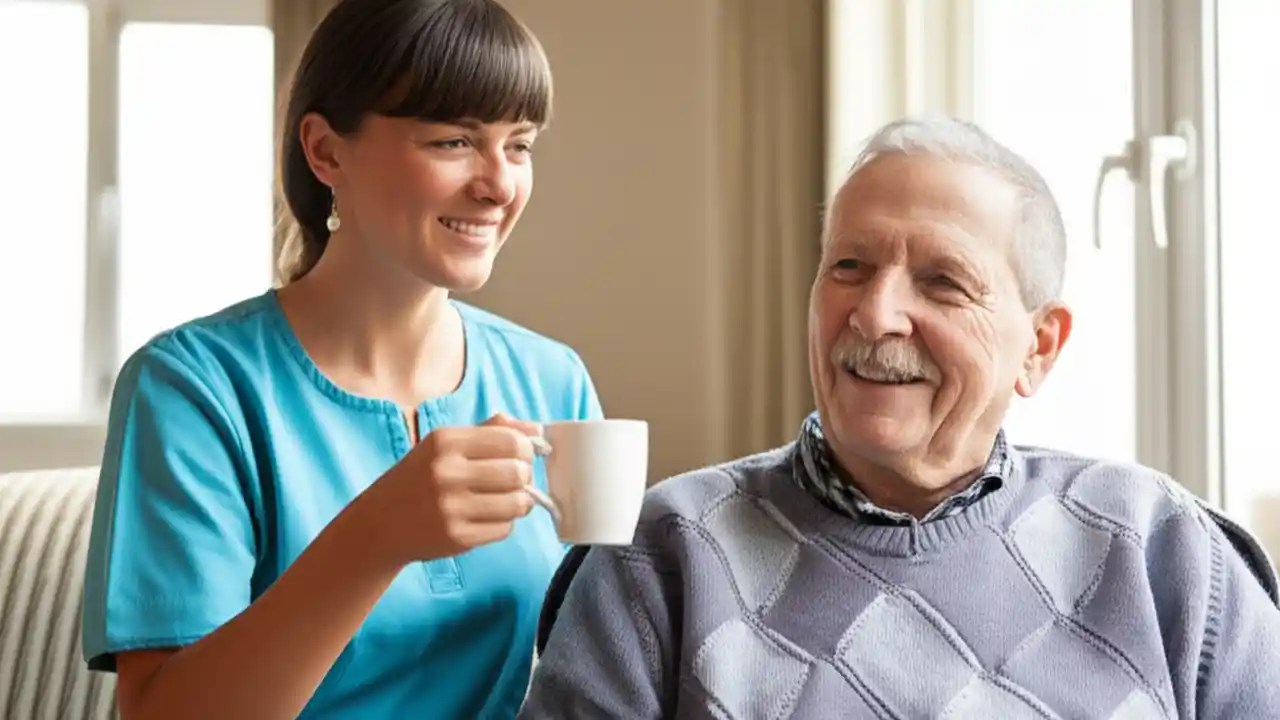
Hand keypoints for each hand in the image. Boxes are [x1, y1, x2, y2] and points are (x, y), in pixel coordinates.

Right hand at [357, 413, 544, 566]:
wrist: (380, 524)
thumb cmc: (420, 478)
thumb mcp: (445, 444)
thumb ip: (490, 431)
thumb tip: (536, 430)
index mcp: (445, 441)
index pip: (510, 441)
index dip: (524, 449)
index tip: (519, 456)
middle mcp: (447, 472)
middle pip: (518, 473)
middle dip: (524, 477)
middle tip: (513, 480)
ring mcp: (451, 507)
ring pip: (517, 503)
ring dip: (519, 502)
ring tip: (504, 500)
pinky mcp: (457, 537)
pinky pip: (504, 529)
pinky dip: (503, 523)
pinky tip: (486, 517)